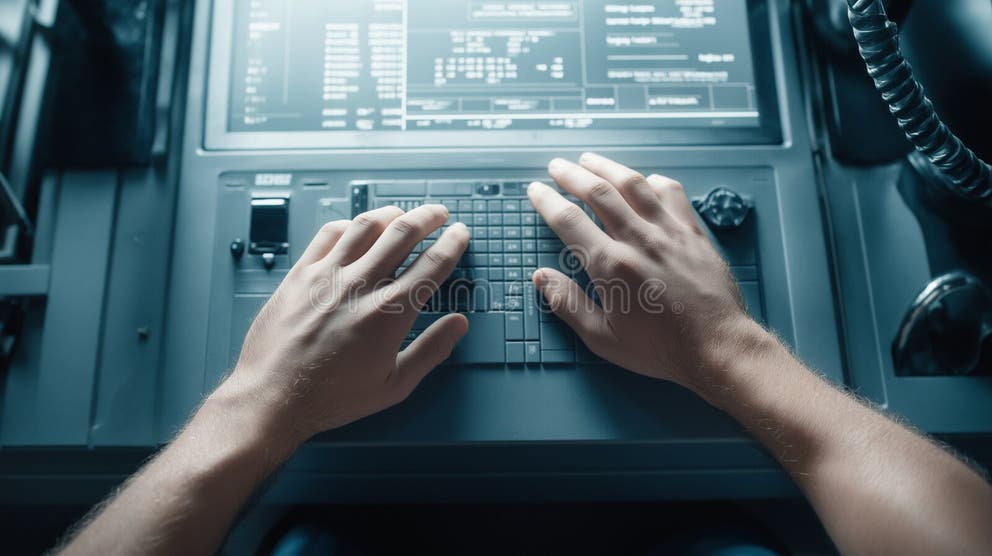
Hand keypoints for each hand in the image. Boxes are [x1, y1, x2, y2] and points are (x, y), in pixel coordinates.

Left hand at [217, 205, 469, 446]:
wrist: (272, 397)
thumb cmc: (331, 397)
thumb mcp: (393, 386)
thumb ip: (431, 351)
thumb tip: (459, 324)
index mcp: (388, 315)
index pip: (432, 265)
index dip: (453, 243)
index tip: (460, 233)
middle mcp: (359, 287)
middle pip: (403, 233)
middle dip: (428, 217)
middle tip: (439, 213)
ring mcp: (327, 276)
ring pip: (366, 225)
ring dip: (392, 213)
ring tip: (403, 213)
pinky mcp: (300, 274)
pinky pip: (328, 234)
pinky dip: (350, 224)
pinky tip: (358, 228)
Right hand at [528, 154, 756, 392]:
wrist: (717, 346)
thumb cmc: (661, 349)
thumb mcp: (603, 339)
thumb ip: (568, 305)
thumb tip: (541, 278)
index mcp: (610, 266)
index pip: (569, 221)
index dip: (547, 201)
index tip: (536, 190)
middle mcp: (638, 240)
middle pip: (599, 192)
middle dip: (572, 174)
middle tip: (557, 165)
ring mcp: (669, 232)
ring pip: (634, 184)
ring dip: (607, 167)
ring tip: (590, 159)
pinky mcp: (693, 233)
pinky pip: (672, 193)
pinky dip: (653, 181)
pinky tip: (644, 180)